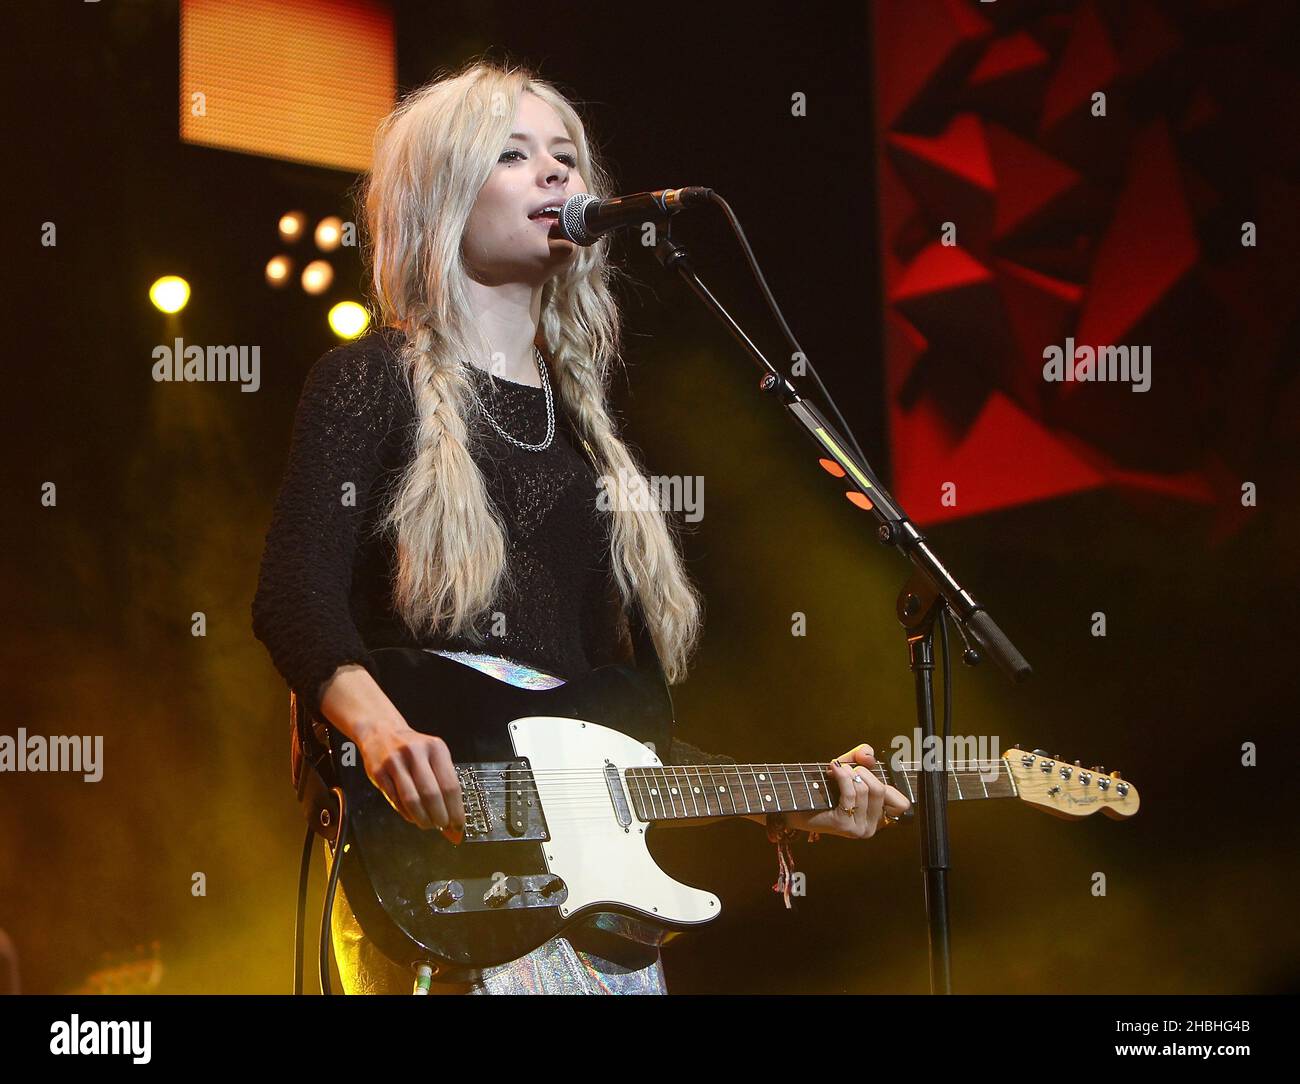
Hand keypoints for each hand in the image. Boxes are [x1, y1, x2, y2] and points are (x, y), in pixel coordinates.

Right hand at [356, 723, 465, 840]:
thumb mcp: (433, 754)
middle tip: (444, 827)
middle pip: (432, 795)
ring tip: (429, 825)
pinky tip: (413, 817)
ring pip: (412, 800)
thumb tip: (454, 817)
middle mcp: (416, 753)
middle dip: (440, 817)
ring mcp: (395, 762)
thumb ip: (443, 781)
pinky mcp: (379, 772)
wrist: (381, 732)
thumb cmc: (413, 749)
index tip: (459, 825)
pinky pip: (396, 800)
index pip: (450, 785)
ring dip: (423, 819)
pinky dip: (407, 814)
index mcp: (435, 748)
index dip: (456, 810)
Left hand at [783, 744, 910, 838]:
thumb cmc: (821, 788)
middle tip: (846, 770)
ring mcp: (859, 829)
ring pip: (866, 789)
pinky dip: (842, 776)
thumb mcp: (847, 770)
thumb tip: (869, 755)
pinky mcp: (844, 825)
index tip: (868, 774)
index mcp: (877, 819)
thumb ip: (861, 758)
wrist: (793, 804)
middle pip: (881, 789)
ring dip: (849, 774)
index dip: (888, 783)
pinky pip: (851, 792)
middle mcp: (872, 828)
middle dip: (862, 772)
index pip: (902, 804)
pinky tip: (832, 769)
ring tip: (836, 772)